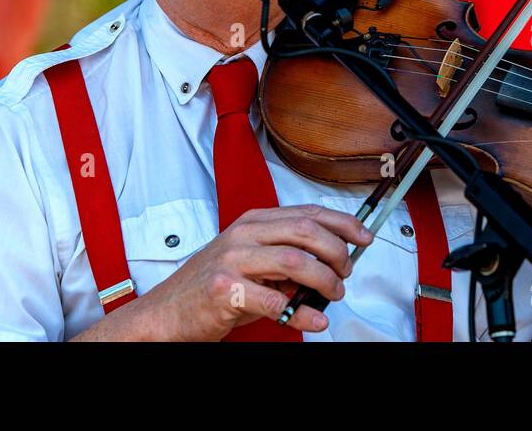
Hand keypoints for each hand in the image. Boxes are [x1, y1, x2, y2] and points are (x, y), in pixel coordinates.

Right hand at [106, 204, 372, 340]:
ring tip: (333, 295)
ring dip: (324, 281)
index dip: (342, 222)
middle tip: (347, 272)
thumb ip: (285, 256)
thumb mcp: (250, 260)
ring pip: (296, 261)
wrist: (167, 312)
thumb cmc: (211, 286)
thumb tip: (329, 264)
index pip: (308, 212)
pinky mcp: (225, 289)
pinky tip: (315, 320)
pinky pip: (275, 300)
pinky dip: (303, 313)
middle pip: (306, 230)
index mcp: (253, 221)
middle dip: (338, 251)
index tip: (364, 236)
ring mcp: (233, 260)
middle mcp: (244, 235)